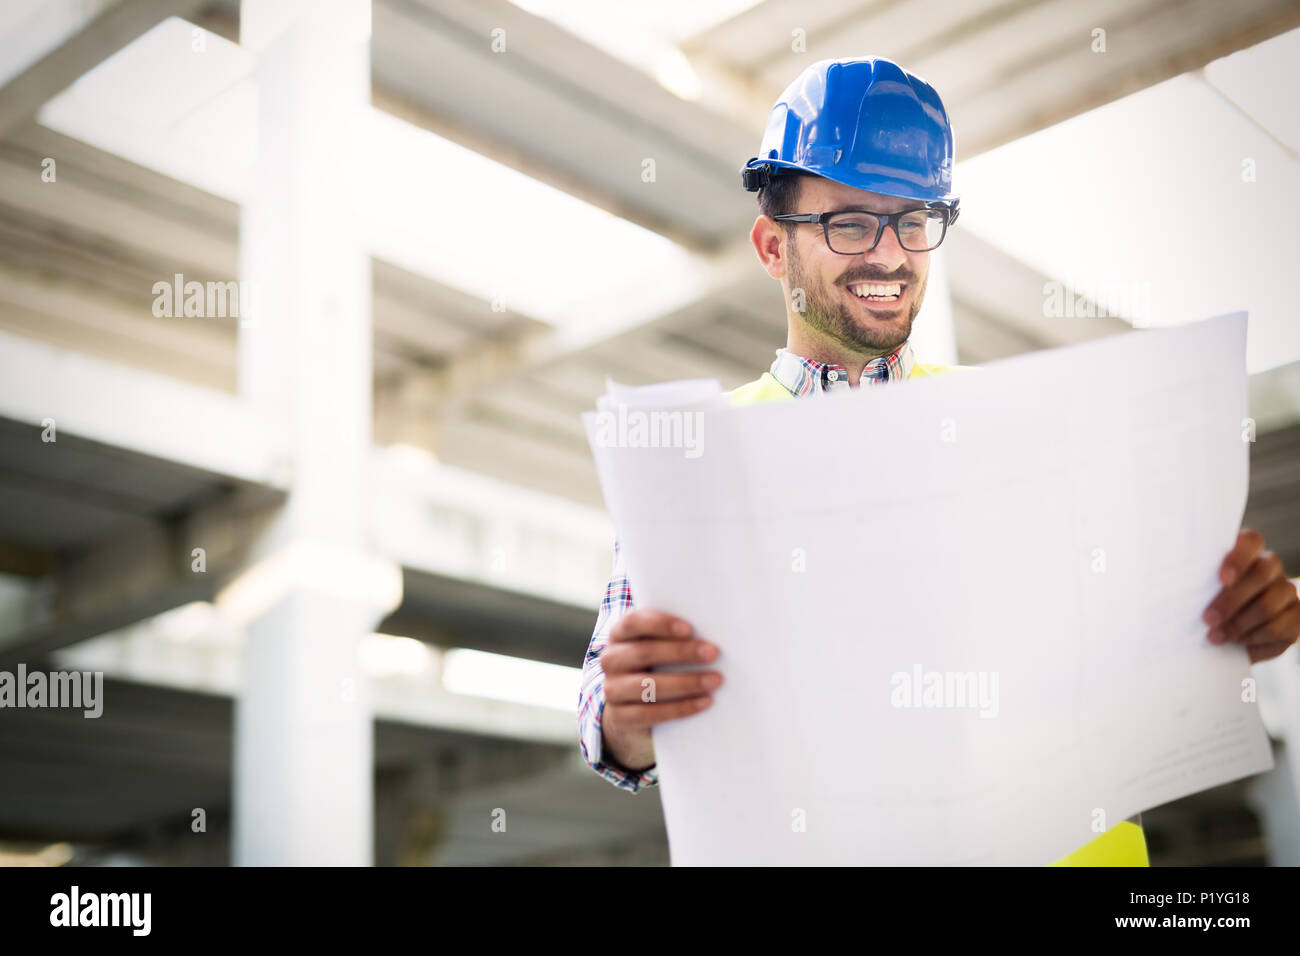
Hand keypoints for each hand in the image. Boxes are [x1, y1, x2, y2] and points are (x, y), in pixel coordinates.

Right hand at [599, 610, 720, 770]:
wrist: (634, 707)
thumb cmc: (658, 665)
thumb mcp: (660, 646)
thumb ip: (677, 635)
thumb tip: (717, 628)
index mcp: (620, 634)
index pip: (634, 622)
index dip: (660, 624)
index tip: (689, 628)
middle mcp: (610, 660)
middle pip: (643, 652)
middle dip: (681, 652)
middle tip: (713, 653)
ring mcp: (611, 690)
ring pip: (646, 685)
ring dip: (685, 682)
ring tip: (715, 680)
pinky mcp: (619, 717)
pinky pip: (649, 714)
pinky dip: (680, 708)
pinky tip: (705, 702)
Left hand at [1203, 529, 1299, 662]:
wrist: (1222, 630)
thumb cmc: (1201, 600)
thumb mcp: (1195, 588)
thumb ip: (1193, 580)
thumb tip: (1169, 586)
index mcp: (1246, 551)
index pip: (1252, 541)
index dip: (1239, 558)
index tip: (1221, 579)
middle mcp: (1270, 567)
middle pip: (1261, 574)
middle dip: (1232, 600)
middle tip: (1207, 619)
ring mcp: (1286, 591)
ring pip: (1269, 605)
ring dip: (1239, 625)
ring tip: (1215, 637)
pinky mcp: (1296, 617)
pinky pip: (1280, 629)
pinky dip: (1254, 639)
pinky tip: (1236, 644)